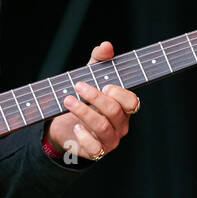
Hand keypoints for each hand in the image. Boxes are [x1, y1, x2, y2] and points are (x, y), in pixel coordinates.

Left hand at [45, 40, 139, 162]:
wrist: (64, 128)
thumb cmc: (83, 101)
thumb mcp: (90, 78)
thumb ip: (98, 62)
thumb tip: (106, 45)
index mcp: (123, 107)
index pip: (132, 101)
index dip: (119, 93)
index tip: (103, 84)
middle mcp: (120, 124)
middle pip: (115, 111)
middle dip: (95, 97)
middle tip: (78, 86)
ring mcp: (110, 140)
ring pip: (103, 126)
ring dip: (84, 112)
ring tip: (67, 101)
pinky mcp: (96, 151)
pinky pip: (95, 147)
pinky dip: (84, 136)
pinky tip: (75, 127)